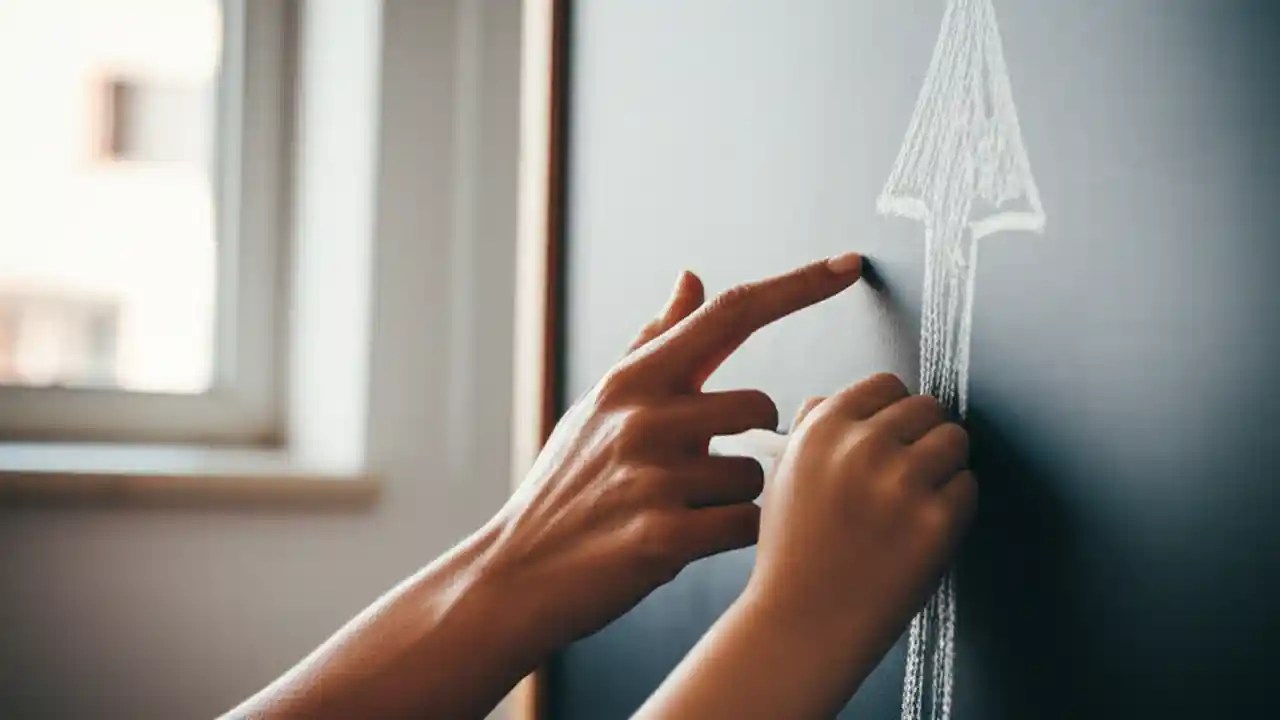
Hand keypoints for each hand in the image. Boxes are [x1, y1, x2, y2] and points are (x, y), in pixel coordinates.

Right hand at [483, 254, 863, 653]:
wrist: (518, 573)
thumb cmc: (566, 488)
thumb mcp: (600, 405)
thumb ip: (652, 342)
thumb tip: (691, 277)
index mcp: (633, 379)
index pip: (729, 313)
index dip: (797, 286)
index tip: (847, 264)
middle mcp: (644, 415)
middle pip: (760, 405)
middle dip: (749, 440)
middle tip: (698, 473)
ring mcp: (654, 474)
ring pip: (756, 474)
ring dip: (732, 497)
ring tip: (678, 512)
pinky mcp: (664, 536)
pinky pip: (746, 524)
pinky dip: (731, 536)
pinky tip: (686, 541)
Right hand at [749, 375, 975, 668]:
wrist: (803, 623)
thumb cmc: (793, 552)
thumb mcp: (785, 476)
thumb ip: (811, 429)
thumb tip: (835, 399)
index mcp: (823, 429)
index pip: (887, 385)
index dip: (894, 412)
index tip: (894, 436)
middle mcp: (863, 447)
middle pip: (929, 408)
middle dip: (923, 437)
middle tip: (911, 473)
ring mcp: (903, 483)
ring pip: (956, 441)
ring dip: (945, 466)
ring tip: (921, 498)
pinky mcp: (937, 522)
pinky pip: (968, 488)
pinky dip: (954, 505)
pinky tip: (924, 529)